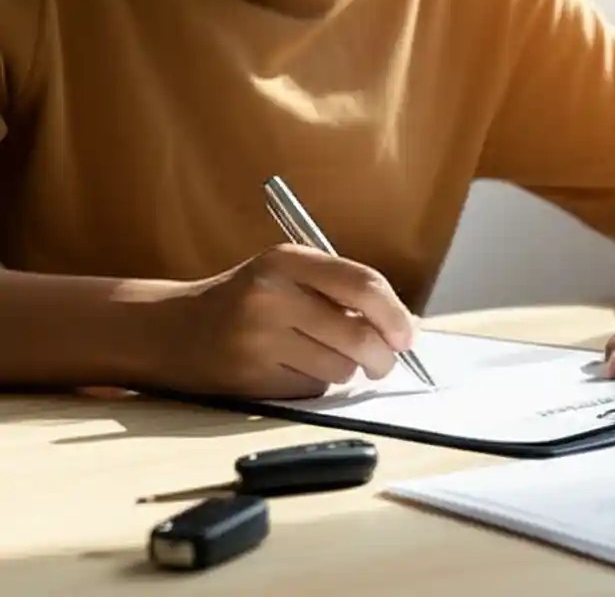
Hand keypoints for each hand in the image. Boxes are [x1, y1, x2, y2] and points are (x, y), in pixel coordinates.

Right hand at [142, 244, 414, 398]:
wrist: (170, 329)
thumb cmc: (245, 301)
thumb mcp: (286, 276)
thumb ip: (341, 292)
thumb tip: (404, 327)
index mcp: (287, 261)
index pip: (362, 285)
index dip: (395, 315)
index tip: (407, 335)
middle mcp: (272, 295)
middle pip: (358, 335)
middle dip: (382, 356)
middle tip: (383, 362)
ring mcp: (258, 338)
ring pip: (339, 367)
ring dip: (345, 371)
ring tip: (321, 357)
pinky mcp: (250, 377)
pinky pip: (311, 389)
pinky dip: (315, 385)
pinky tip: (291, 369)